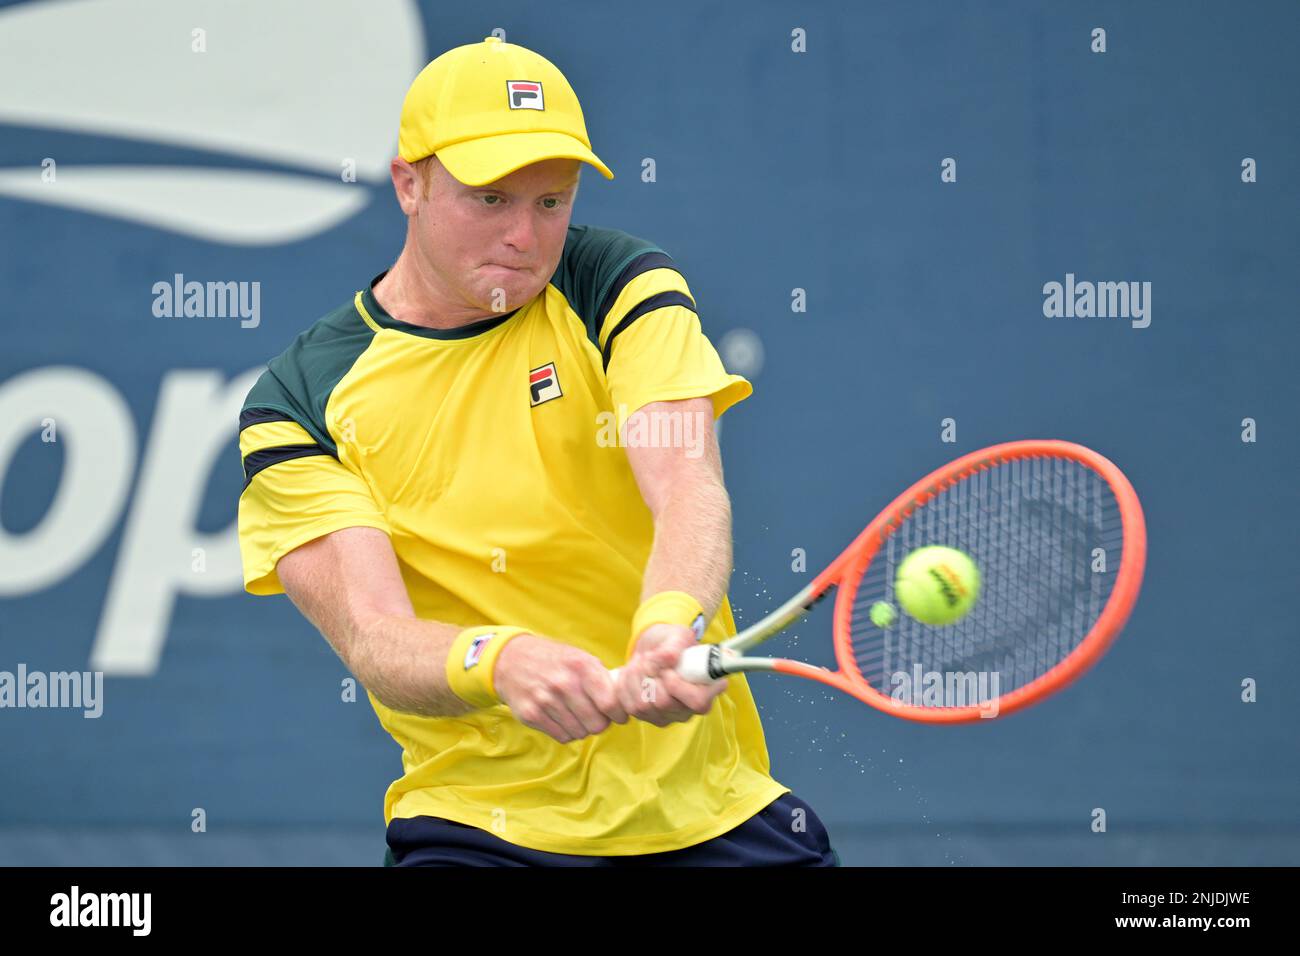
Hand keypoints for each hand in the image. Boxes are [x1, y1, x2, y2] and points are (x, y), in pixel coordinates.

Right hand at [494, 634, 628, 742]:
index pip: (610, 703)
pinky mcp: (531, 715)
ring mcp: (545, 700)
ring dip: (582, 728)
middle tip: (595, 715)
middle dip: (600, 723)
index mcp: (581, 667)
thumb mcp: (581, 658)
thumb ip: (603, 680)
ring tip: (576, 714)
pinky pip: (562, 737)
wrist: (512, 659)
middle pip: (597, 724)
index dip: (618, 714)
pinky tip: (561, 717)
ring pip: (580, 733)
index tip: (618, 715)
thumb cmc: (555, 661)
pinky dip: (566, 731)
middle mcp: (563, 683)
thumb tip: (625, 704)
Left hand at [614, 623, 728, 726]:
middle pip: (663, 703)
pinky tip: (630, 672)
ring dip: (636, 677)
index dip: (678, 684)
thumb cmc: (673, 644)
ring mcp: (664, 717)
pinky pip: (628, 706)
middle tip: (649, 656)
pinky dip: (625, 685)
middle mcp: (685, 711)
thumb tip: (668, 657)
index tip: (668, 669)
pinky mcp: (644, 718)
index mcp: (705, 692)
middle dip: (650, 674)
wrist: (655, 650)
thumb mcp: (679, 636)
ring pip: (642, 705)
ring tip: (640, 661)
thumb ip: (676, 646)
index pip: (697, 701)